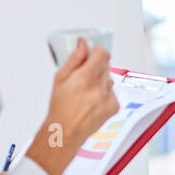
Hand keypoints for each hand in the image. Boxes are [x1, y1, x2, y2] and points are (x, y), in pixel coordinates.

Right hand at [26, 38, 117, 174]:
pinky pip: (112, 92)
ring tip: (86, 92)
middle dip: (96, 66)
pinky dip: (105, 93)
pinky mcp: (115, 106)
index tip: (92, 52)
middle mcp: (99, 88)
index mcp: (85, 79)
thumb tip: (83, 44)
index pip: (103, 54)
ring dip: (100, 80)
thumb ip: (74, 59)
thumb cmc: (60, 107)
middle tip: (85, 74)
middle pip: (106, 65)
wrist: (66, 131)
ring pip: (109, 78)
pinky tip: (93, 101)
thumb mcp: (60, 78)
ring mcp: (109, 98)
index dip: (97, 51)